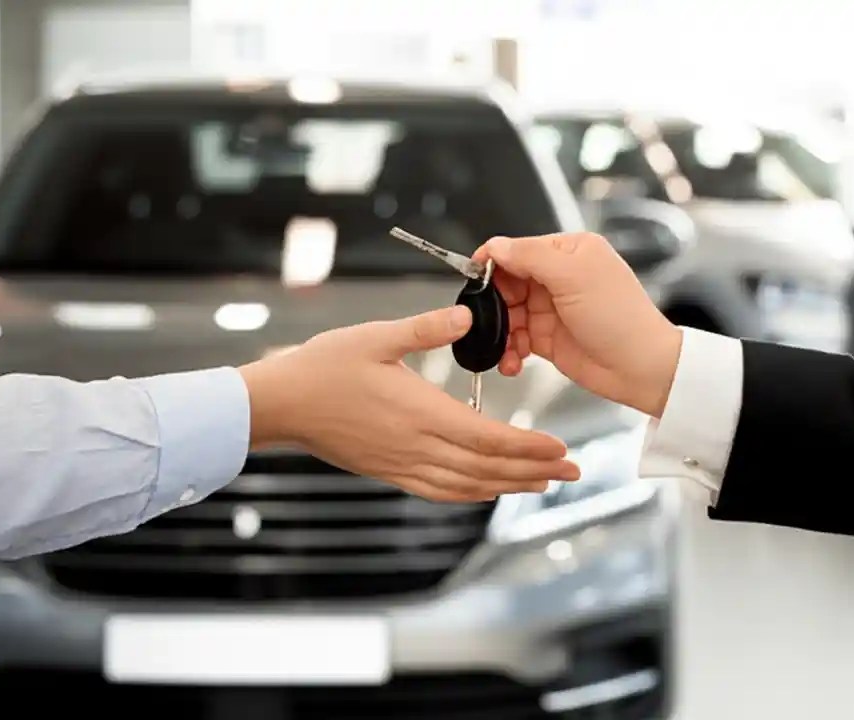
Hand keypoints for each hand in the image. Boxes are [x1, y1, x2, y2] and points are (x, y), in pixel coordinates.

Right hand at [239, 306, 579, 501]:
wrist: (281, 405)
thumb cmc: (323, 367)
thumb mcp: (374, 336)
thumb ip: (425, 328)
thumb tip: (466, 315)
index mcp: (419, 412)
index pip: (488, 437)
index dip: (530, 447)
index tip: (562, 447)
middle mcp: (416, 446)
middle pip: (487, 468)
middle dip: (534, 471)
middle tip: (572, 471)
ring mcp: (402, 464)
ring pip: (467, 486)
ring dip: (509, 486)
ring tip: (543, 483)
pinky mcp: (390, 471)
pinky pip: (440, 491)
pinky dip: (472, 493)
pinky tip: (488, 490)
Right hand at [473, 232, 682, 416]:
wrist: (641, 368)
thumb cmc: (621, 319)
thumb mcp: (572, 276)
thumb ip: (530, 256)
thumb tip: (496, 246)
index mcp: (569, 252)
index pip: (518, 248)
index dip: (495, 263)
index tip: (475, 276)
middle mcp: (560, 277)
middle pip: (507, 282)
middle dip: (494, 302)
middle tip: (490, 318)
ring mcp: (553, 309)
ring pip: (508, 313)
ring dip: (500, 331)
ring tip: (504, 345)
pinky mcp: (548, 338)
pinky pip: (515, 340)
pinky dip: (508, 350)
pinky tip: (512, 360)